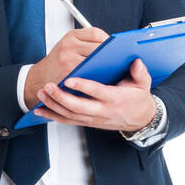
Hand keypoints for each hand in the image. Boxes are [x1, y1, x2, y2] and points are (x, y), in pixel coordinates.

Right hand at [23, 28, 107, 109]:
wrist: (38, 79)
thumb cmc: (57, 64)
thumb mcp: (67, 47)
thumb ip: (86, 44)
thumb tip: (112, 48)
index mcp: (70, 36)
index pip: (95, 33)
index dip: (107, 40)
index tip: (113, 47)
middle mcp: (69, 45)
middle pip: (98, 46)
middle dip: (109, 54)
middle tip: (118, 60)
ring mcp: (68, 58)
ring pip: (96, 60)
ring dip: (106, 65)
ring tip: (113, 69)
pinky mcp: (69, 72)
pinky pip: (90, 72)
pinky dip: (98, 75)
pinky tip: (103, 78)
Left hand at [32, 56, 155, 132]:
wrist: (139, 119)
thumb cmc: (138, 99)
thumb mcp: (143, 84)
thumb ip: (140, 72)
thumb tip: (136, 62)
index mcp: (114, 99)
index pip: (96, 92)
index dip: (83, 86)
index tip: (70, 80)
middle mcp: (102, 111)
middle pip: (78, 107)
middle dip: (61, 97)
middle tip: (48, 86)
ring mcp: (93, 118)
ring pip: (70, 115)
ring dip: (54, 105)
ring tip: (42, 93)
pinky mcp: (88, 122)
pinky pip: (68, 121)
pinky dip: (53, 116)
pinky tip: (41, 110)